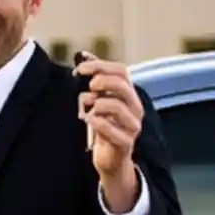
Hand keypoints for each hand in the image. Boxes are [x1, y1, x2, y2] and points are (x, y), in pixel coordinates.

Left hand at [75, 53, 144, 194]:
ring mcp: (132, 126)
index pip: (121, 71)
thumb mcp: (99, 101)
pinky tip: (89, 121)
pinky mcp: (126, 143)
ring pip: (117, 107)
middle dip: (101, 82)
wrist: (111, 159)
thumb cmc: (104, 127)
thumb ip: (95, 79)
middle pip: (122, 85)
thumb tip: (84, 55)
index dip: (100, 66)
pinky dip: (97, 123)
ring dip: (97, 104)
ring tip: (87, 109)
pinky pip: (111, 129)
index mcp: (129, 94)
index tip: (80, 69)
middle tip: (88, 88)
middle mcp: (134, 108)